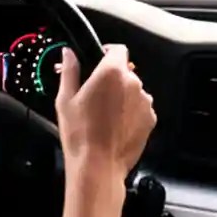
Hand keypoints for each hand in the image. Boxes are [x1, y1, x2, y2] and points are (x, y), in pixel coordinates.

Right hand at [55, 45, 155, 187]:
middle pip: (125, 72)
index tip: (99, 59)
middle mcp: (134, 84)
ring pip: (133, 91)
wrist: (98, 166)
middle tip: (94, 94)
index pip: (118, 49)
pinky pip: (140, 109)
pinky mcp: (151, 120)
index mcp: (112, 73)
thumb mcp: (66, 99)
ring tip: (104, 114)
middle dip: (111, 79)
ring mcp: (145, 102)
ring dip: (122, 96)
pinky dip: (130, 113)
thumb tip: (68, 53)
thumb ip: (70, 70)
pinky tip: (115, 126)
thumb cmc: (80, 134)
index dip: (108, 52)